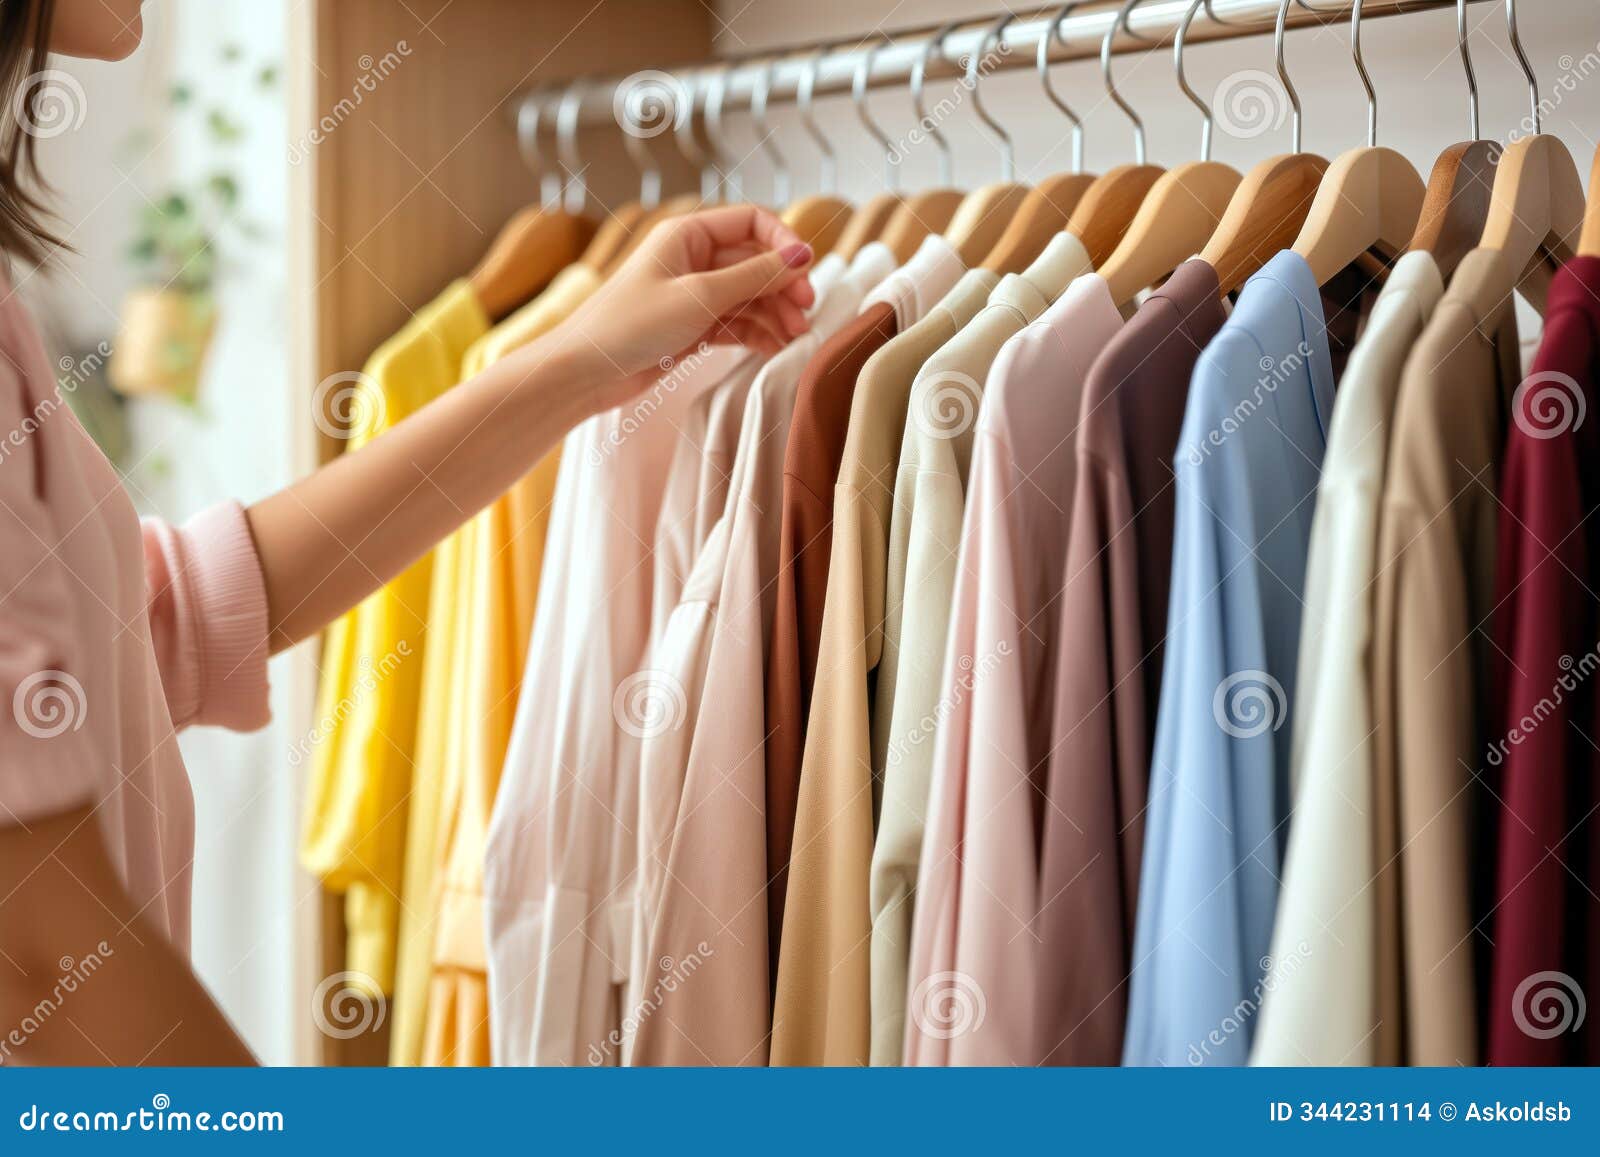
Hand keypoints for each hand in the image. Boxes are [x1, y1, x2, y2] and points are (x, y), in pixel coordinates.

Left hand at [545, 205, 815, 405]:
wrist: (585, 373)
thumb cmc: (627, 326)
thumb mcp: (698, 296)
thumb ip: (753, 277)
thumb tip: (801, 257)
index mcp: (687, 234)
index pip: (751, 222)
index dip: (783, 243)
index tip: (806, 271)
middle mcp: (692, 259)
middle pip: (755, 262)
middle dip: (783, 286)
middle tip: (805, 313)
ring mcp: (693, 294)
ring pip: (749, 296)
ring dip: (775, 313)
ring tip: (794, 337)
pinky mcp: (692, 326)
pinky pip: (736, 322)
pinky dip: (757, 333)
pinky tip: (774, 348)